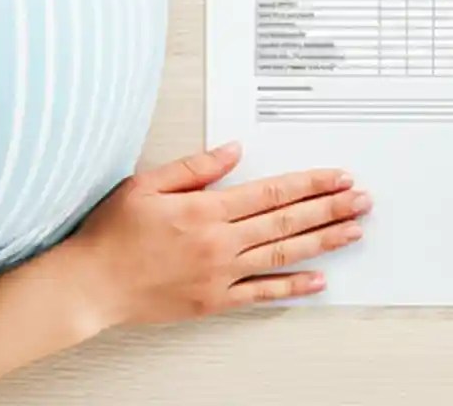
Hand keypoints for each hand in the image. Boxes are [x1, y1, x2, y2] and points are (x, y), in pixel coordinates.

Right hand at [59, 143, 371, 326]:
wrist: (89, 286)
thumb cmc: (112, 233)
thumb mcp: (147, 184)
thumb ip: (196, 167)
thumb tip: (235, 150)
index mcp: (207, 210)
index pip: (272, 192)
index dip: (311, 183)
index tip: (339, 177)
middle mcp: (220, 243)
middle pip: (287, 222)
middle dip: (330, 209)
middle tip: (362, 201)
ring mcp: (220, 275)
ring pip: (283, 255)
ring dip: (323, 242)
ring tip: (354, 232)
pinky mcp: (214, 301)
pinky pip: (261, 293)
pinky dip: (292, 286)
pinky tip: (319, 279)